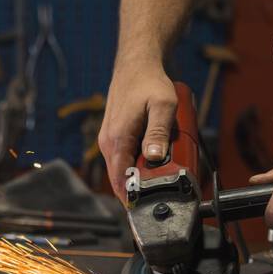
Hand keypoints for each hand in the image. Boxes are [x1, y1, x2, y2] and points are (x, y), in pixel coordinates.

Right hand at [98, 59, 176, 204]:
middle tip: (163, 189)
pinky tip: (152, 162)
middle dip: (140, 188)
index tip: (147, 208)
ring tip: (161, 175)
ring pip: (123, 170)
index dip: (133, 198)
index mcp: (117, 139)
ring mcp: (109, 141)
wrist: (136, 65)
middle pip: (121, 179)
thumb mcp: (163, 105)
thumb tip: (154, 157)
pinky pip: (124, 160)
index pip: (120, 180)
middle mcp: (109, 143)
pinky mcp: (114, 138)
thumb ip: (159, 131)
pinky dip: (137, 165)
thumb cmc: (149, 82)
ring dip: (140, 176)